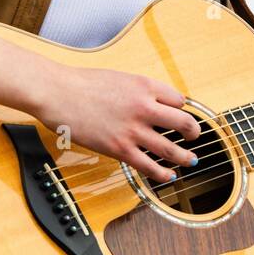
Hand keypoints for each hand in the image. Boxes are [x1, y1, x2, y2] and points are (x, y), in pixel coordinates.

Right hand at [32, 64, 202, 183]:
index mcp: (145, 86)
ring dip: (185, 157)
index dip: (182, 110)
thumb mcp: (120, 79)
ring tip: (191, 160)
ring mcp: (133, 130)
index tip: (181, 116)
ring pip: (171, 149)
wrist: (58, 93)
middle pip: (184, 123)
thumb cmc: (83, 84)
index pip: (179, 100)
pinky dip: (162, 173)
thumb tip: (153, 102)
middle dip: (193, 133)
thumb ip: (139, 91)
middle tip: (195, 137)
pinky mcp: (119, 149)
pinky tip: (168, 176)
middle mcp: (144, 107)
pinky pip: (148, 166)